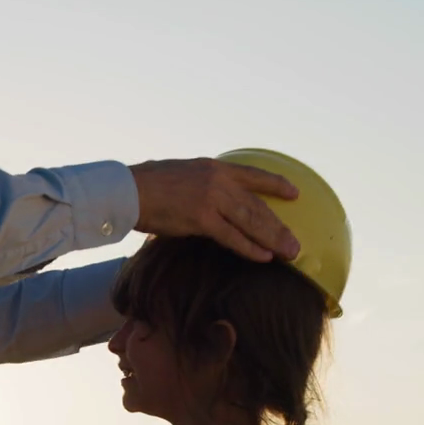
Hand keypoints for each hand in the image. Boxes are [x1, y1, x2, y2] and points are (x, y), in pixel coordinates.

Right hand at [128, 158, 300, 261]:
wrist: (128, 190)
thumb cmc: (147, 185)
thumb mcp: (181, 174)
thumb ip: (200, 184)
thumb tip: (206, 196)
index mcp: (214, 167)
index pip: (252, 175)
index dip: (275, 184)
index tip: (295, 192)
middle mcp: (218, 180)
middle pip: (257, 205)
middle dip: (279, 225)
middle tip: (296, 243)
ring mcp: (211, 199)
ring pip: (251, 221)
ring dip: (272, 239)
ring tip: (289, 253)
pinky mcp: (201, 218)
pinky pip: (232, 236)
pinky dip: (250, 248)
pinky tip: (264, 257)